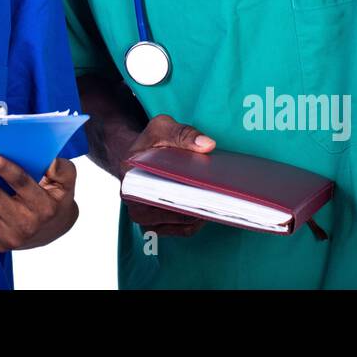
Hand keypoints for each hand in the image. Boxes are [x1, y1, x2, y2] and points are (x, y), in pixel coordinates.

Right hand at [120, 114, 215, 236]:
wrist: (137, 157)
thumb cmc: (149, 143)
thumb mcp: (161, 127)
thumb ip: (182, 133)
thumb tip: (208, 145)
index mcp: (131, 182)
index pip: (162, 193)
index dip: (188, 191)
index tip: (210, 184)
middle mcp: (135, 207)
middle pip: (175, 212)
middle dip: (201, 202)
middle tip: (225, 192)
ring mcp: (147, 221)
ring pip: (184, 224)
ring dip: (205, 212)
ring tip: (223, 197)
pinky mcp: (161, 227)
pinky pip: (187, 229)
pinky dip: (202, 218)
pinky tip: (214, 203)